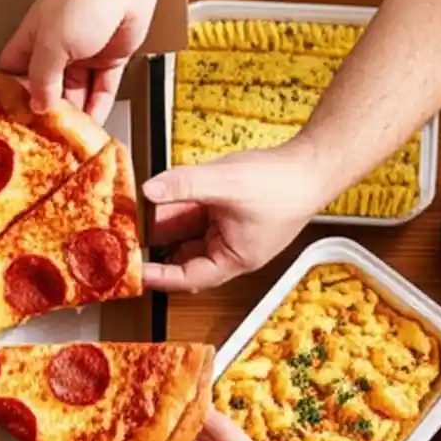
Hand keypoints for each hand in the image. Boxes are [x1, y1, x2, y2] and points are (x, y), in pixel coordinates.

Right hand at [0, 0, 164, 121]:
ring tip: (70, 138)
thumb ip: (43, 78)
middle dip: (46, 110)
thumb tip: (39, 106)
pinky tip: (93, 125)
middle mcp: (57, 47)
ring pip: (76, 92)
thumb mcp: (52, 44)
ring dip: (75, 114)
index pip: (14, 70)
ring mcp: (85, 54)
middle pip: (47, 87)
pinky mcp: (111, 58)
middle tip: (44, 137)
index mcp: (34, 39)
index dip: (12, 92)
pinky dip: (99, 107)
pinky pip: (103, 89)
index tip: (13, 117)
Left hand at [141, 142, 331, 292]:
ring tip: (135, 216)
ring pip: (186, 232)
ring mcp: (229, 229)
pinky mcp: (227, 210)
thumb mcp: (226, 183)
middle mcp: (230, 248)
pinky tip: (157, 196)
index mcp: (235, 258)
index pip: (188, 277)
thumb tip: (149, 189)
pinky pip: (195, 213)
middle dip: (155, 247)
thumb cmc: (285, 184)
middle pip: (183, 255)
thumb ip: (185, 185)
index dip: (159, 276)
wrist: (314, 163)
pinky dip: (177, 207)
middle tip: (126, 238)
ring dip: (163, 225)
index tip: (134, 270)